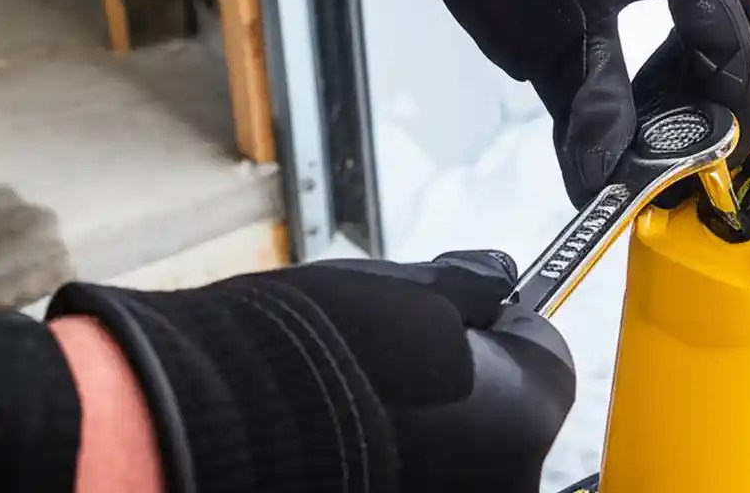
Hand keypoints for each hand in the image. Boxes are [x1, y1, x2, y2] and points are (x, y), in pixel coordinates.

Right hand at [46, 252, 573, 492]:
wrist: (209, 432)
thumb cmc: (312, 349)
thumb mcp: (405, 289)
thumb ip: (470, 283)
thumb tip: (501, 277)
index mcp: (530, 408)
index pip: (540, 350)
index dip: (493, 328)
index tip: (449, 323)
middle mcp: (513, 479)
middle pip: (508, 416)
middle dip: (467, 388)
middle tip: (393, 367)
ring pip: (465, 460)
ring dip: (433, 435)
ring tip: (360, 408)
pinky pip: (427, 481)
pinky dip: (402, 468)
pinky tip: (349, 448)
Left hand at [248, 0, 749, 206]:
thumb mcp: (542, 27)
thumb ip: (585, 103)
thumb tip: (603, 174)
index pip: (738, 28)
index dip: (730, 100)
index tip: (715, 154)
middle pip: (727, 29)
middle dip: (703, 98)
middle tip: (681, 158)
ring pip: (701, 25)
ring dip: (680, 83)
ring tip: (652, 136)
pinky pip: (672, 10)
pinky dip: (657, 57)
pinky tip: (635, 98)